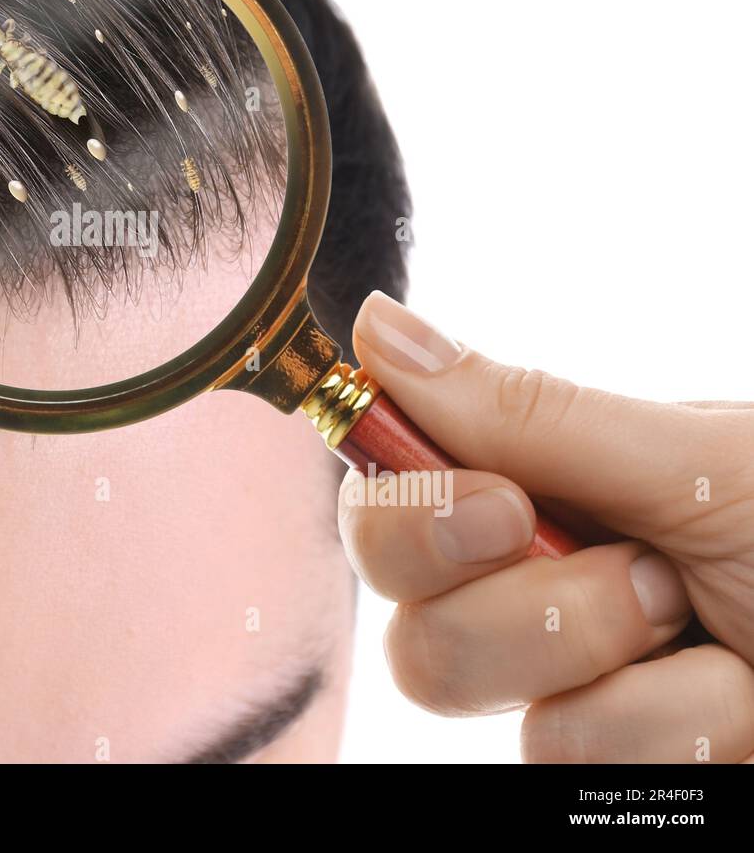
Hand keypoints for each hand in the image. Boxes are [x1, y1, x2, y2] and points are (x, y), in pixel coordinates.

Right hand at [338, 292, 753, 762]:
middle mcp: (536, 588)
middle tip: (645, 578)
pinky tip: (745, 706)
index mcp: (542, 490)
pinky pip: (571, 766)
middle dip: (528, 610)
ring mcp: (577, 687)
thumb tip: (376, 326)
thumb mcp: (695, 462)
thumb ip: (528, 415)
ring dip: (625, 671)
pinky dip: (682, 731)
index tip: (502, 508)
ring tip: (722, 636)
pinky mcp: (618, 766)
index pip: (389, 501)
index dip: (410, 515)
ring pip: (487, 706)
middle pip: (410, 626)